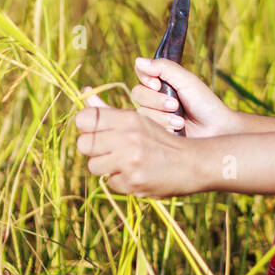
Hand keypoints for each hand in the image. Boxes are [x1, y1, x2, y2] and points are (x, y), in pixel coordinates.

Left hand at [74, 96, 199, 197]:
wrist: (191, 163)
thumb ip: (107, 110)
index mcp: (128, 118)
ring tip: (121, 162)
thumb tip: (83, 92)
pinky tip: (134, 173)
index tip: (93, 130)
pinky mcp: (133, 182)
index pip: (83, 119)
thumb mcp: (137, 119)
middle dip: (92, 148)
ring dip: (105, 166)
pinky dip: (120, 179)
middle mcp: (128, 138)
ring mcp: (130, 161)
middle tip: (107, 149)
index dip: (85, 126)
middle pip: (83, 144)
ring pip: (93, 166)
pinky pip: (109, 182)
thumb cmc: (160, 139)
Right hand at [130, 57, 241, 138]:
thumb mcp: (187, 81)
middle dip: (157, 101)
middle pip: (138, 93)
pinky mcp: (156, 131)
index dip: (145, 78)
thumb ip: (163, 68)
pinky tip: (177, 130)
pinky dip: (163, 128)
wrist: (217, 130)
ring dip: (163, 117)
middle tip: (175, 105)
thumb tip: (138, 60)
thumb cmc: (205, 103)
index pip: (141, 73)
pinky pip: (148, 128)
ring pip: (142, 112)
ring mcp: (156, 114)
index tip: (158, 84)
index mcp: (163, 81)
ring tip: (181, 122)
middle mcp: (156, 96)